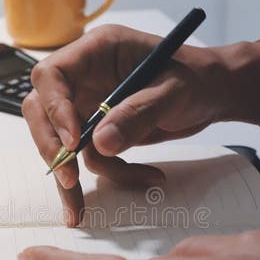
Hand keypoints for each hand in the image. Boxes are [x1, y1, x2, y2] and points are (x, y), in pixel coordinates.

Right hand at [23, 25, 259, 223]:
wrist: (216, 93)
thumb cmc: (198, 78)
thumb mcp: (174, 91)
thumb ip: (139, 113)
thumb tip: (100, 143)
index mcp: (97, 51)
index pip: (52, 75)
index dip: (55, 108)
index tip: (75, 141)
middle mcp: (85, 78)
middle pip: (43, 111)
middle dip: (52, 148)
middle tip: (69, 180)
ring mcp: (89, 105)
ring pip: (63, 142)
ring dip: (76, 176)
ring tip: (83, 208)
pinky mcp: (101, 131)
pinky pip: (93, 158)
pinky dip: (115, 174)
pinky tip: (149, 178)